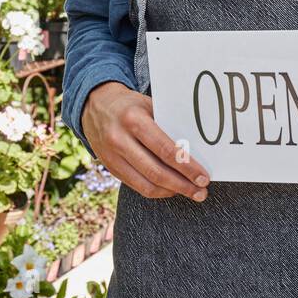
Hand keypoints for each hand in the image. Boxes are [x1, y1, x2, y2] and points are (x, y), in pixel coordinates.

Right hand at [83, 81, 209, 200]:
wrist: (95, 105)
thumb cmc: (130, 105)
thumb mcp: (148, 105)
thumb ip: (167, 124)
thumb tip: (196, 148)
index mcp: (133, 120)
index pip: (165, 149)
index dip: (187, 167)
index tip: (203, 177)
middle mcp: (120, 140)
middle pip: (156, 172)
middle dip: (183, 185)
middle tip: (202, 191)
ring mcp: (112, 156)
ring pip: (146, 185)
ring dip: (171, 192)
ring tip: (190, 193)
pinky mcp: (110, 168)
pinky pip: (136, 186)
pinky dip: (156, 190)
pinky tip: (171, 189)